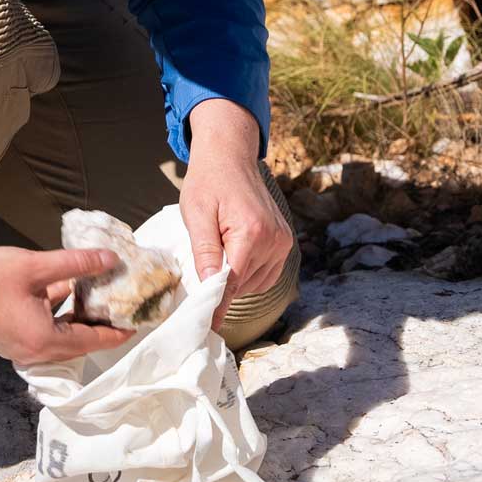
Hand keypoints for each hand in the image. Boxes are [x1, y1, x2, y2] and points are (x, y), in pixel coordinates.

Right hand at [0, 244, 132, 366]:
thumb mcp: (36, 266)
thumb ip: (77, 265)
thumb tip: (110, 260)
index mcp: (44, 341)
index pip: (92, 340)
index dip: (116, 331)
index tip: (136, 323)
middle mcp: (33, 353)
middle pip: (77, 344)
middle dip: (98, 325)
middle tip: (119, 306)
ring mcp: (18, 348)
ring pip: (59, 338)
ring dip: (76, 319)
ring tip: (94, 296)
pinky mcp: (7, 339)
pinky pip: (42, 333)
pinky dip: (56, 316)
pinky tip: (61, 290)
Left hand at [180, 101, 291, 331]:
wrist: (230, 156)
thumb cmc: (208, 181)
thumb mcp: (196, 214)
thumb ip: (205, 253)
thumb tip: (209, 290)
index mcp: (252, 232)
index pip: (232, 282)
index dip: (217, 303)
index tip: (207, 326)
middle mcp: (274, 240)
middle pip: (244, 284)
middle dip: (222, 285)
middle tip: (200, 271)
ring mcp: (283, 241)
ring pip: (256, 283)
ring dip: (236, 281)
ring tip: (217, 253)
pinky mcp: (285, 241)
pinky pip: (267, 273)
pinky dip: (249, 274)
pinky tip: (233, 257)